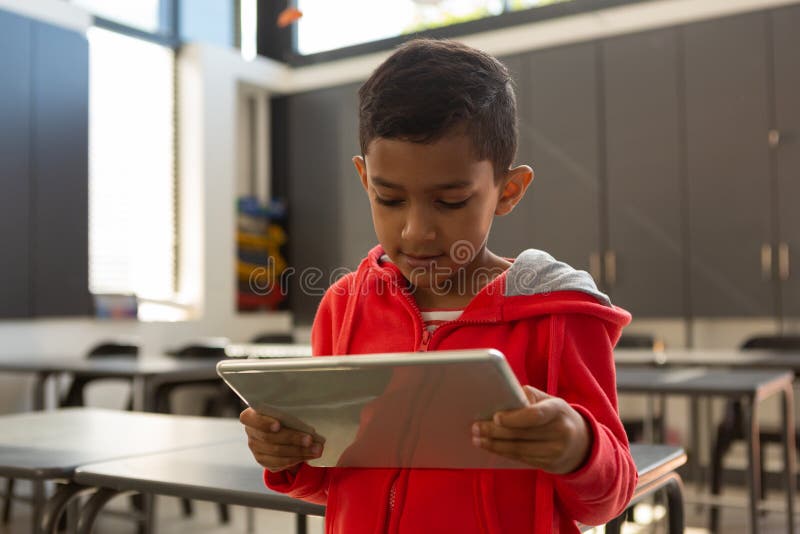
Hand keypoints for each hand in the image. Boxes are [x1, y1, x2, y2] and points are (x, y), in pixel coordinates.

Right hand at [240, 408, 323, 472]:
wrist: (280, 430)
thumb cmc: (283, 414)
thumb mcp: (283, 409)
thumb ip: (287, 410)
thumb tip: (309, 411)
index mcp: (251, 416)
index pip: (251, 419)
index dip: (264, 423)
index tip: (278, 425)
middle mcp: (251, 433)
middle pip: (269, 438)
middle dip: (292, 439)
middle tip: (310, 439)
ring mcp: (256, 449)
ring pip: (277, 453)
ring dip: (299, 452)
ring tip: (316, 449)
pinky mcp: (264, 461)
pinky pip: (280, 463)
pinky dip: (297, 459)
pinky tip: (309, 455)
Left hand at [472, 385, 591, 473]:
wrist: (582, 444)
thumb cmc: (557, 415)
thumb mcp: (550, 401)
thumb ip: (528, 397)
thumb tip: (503, 396)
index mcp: (559, 410)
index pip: (535, 415)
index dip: (514, 418)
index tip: (496, 417)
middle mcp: (560, 432)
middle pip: (522, 434)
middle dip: (495, 431)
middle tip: (476, 427)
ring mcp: (555, 451)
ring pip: (519, 449)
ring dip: (494, 444)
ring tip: (477, 438)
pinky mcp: (549, 465)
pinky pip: (521, 458)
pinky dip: (503, 452)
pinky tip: (490, 446)